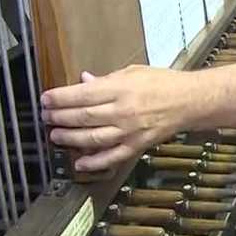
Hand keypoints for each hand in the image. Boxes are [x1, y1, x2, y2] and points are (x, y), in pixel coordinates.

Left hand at [40, 66, 189, 171]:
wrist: (189, 101)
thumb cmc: (164, 83)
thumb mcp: (133, 72)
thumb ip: (106, 79)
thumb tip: (84, 81)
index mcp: (120, 88)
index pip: (82, 94)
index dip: (60, 98)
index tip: (46, 99)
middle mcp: (123, 111)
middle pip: (83, 117)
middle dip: (60, 117)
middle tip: (46, 117)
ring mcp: (129, 131)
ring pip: (93, 138)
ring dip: (70, 138)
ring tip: (55, 135)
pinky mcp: (136, 145)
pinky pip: (112, 157)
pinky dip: (94, 162)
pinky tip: (79, 163)